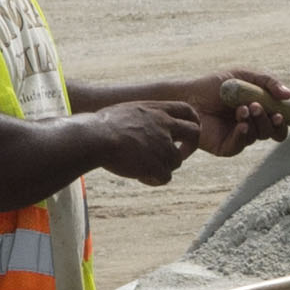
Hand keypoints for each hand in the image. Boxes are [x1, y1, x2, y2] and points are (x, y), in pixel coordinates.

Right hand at [81, 100, 206, 186]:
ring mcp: (163, 145)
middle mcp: (164, 125)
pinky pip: (165, 177)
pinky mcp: (157, 165)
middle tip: (179, 155)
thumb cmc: (101, 126)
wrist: (95, 138)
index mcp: (156, 110)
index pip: (186, 110)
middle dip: (190, 146)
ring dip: (162, 167)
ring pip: (176, 161)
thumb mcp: (126, 111)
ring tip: (140, 167)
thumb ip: (141, 117)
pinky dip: (154, 180)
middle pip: (194, 133)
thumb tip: (141, 124)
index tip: (188, 131)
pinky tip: (139, 176)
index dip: (192, 121)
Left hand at [189, 73, 289, 155]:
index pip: (279, 122)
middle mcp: (251, 125)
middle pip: (272, 132)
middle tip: (257, 107)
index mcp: (257, 111)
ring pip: (258, 136)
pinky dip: (244, 135)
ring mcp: (238, 136)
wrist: (187, 96)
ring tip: (242, 109)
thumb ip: (268, 82)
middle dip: (269, 121)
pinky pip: (241, 145)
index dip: (284, 121)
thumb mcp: (243, 76)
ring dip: (255, 122)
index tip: (281, 113)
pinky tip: (240, 124)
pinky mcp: (225, 146)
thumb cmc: (213, 85)